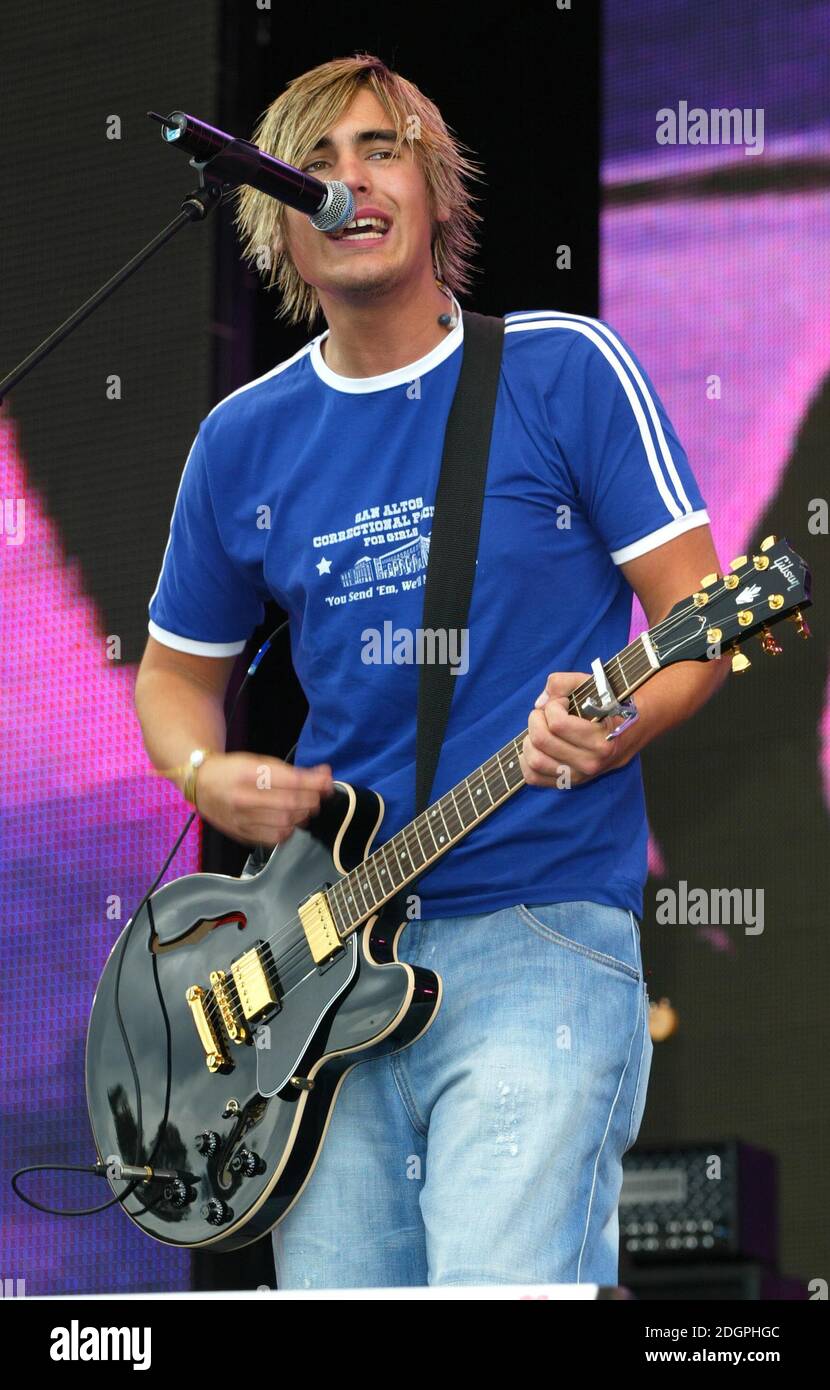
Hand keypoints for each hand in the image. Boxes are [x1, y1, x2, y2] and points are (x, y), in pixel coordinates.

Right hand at [193, 752, 334, 845]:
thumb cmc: (233, 770)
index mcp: (248, 774)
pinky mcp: (242, 834)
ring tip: (304, 807)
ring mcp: (241, 819)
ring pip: (285, 823)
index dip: (315, 783)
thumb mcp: (260, 761)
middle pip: (291, 804)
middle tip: (317, 795)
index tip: (327, 781)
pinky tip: (289, 821)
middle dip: (312, 800)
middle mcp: (243, 798)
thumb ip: (292, 771)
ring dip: (302, 815)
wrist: (201, 785)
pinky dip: (289, 830)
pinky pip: (274, 838)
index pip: (291, 781)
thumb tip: (324, 775)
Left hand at [519, 671, 626, 788]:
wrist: (628, 734)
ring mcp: (578, 776)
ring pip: (535, 760)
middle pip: (542, 740)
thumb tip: (540, 703)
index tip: (563, 702)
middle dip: (536, 719)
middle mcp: (591, 763)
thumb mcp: (593, 686)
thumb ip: (564, 683)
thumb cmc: (609, 707)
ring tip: (540, 729)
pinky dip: (526, 761)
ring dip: (529, 740)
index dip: (553, 706)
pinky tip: (534, 746)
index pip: (558, 724)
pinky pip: (534, 777)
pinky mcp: (567, 783)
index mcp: (602, 741)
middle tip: (546, 713)